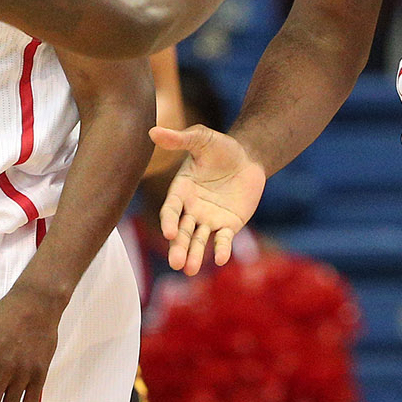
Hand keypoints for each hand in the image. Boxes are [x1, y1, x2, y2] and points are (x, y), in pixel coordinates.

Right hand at [151, 123, 266, 275]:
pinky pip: (223, 239)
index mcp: (181, 191)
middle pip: (182, 232)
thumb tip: (153, 131)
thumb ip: (180, 139)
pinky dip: (221, 249)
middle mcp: (191, 209)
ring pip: (198, 240)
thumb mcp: (201, 139)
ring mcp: (209, 219)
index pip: (171, 210)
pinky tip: (220, 259)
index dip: (168, 221)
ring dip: (193, 255)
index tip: (168, 232)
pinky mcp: (228, 225)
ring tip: (189, 270)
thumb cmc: (221, 147)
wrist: (248, 157)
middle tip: (176, 263)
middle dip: (178, 247)